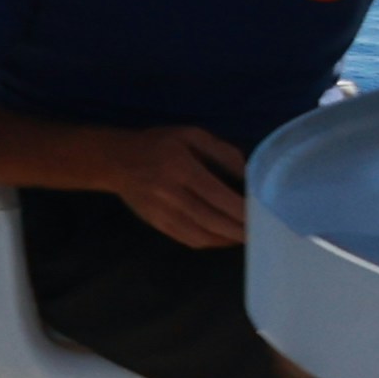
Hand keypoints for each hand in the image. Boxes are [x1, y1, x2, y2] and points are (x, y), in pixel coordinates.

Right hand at [112, 124, 254, 249]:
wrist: (114, 160)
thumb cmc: (158, 144)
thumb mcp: (191, 135)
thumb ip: (223, 152)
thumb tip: (249, 176)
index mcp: (180, 168)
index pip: (218, 195)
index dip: (243, 209)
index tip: (264, 214)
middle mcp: (169, 193)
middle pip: (212, 219)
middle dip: (240, 229)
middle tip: (262, 231)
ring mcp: (161, 212)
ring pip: (201, 235)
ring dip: (227, 239)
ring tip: (245, 236)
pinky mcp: (156, 223)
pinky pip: (188, 239)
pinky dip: (211, 242)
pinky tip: (223, 237)